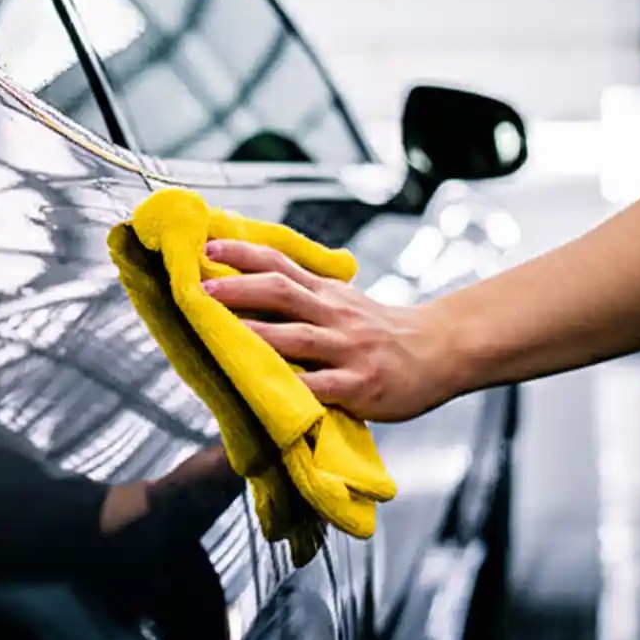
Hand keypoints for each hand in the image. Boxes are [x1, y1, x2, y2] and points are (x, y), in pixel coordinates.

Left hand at [201, 239, 464, 422]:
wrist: (439, 350)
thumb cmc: (379, 331)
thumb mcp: (343, 302)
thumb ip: (303, 294)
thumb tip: (247, 282)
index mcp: (326, 292)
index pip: (279, 263)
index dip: (242, 253)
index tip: (207, 246)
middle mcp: (334, 314)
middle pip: (281, 291)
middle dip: (238, 289)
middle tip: (200, 290)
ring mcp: (348, 349)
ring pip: (296, 337)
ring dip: (256, 335)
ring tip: (219, 335)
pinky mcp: (360, 385)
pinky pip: (323, 386)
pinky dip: (296, 388)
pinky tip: (267, 393)